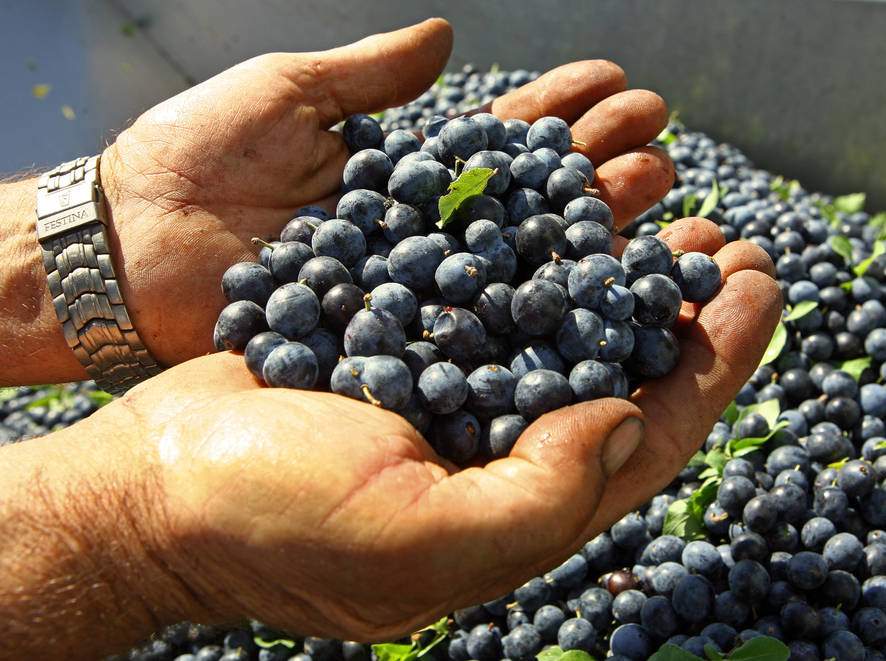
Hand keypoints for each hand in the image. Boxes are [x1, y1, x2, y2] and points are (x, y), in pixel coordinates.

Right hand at [86, 216, 779, 646]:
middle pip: (617, 372)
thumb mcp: (414, 537)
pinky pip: (488, 289)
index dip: (716, 364)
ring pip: (559, 322)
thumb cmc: (274, 522)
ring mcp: (452, 396)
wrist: (153, 484)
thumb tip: (624, 421)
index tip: (759, 285)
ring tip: (657, 201)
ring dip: (612, 264)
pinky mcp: (405, 348)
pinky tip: (557, 200)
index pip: (649, 436)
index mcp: (519, 508)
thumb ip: (536, 498)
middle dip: (678, 308)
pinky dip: (529, 245)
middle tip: (725, 236)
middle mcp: (499, 452)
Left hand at [98, 17, 671, 367]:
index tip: (620, 89)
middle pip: (524, 204)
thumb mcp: (283, 94)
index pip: (498, 141)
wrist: (123, 252)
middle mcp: (417, 237)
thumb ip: (367, 78)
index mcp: (398, 172)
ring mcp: (408, 294)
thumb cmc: (190, 160)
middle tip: (661, 150)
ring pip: (514, 266)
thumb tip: (447, 36)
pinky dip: (530, 318)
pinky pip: (469, 331)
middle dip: (595, 171)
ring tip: (652, 206)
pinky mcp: (390, 344)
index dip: (560, 116)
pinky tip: (590, 301)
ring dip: (584, 238)